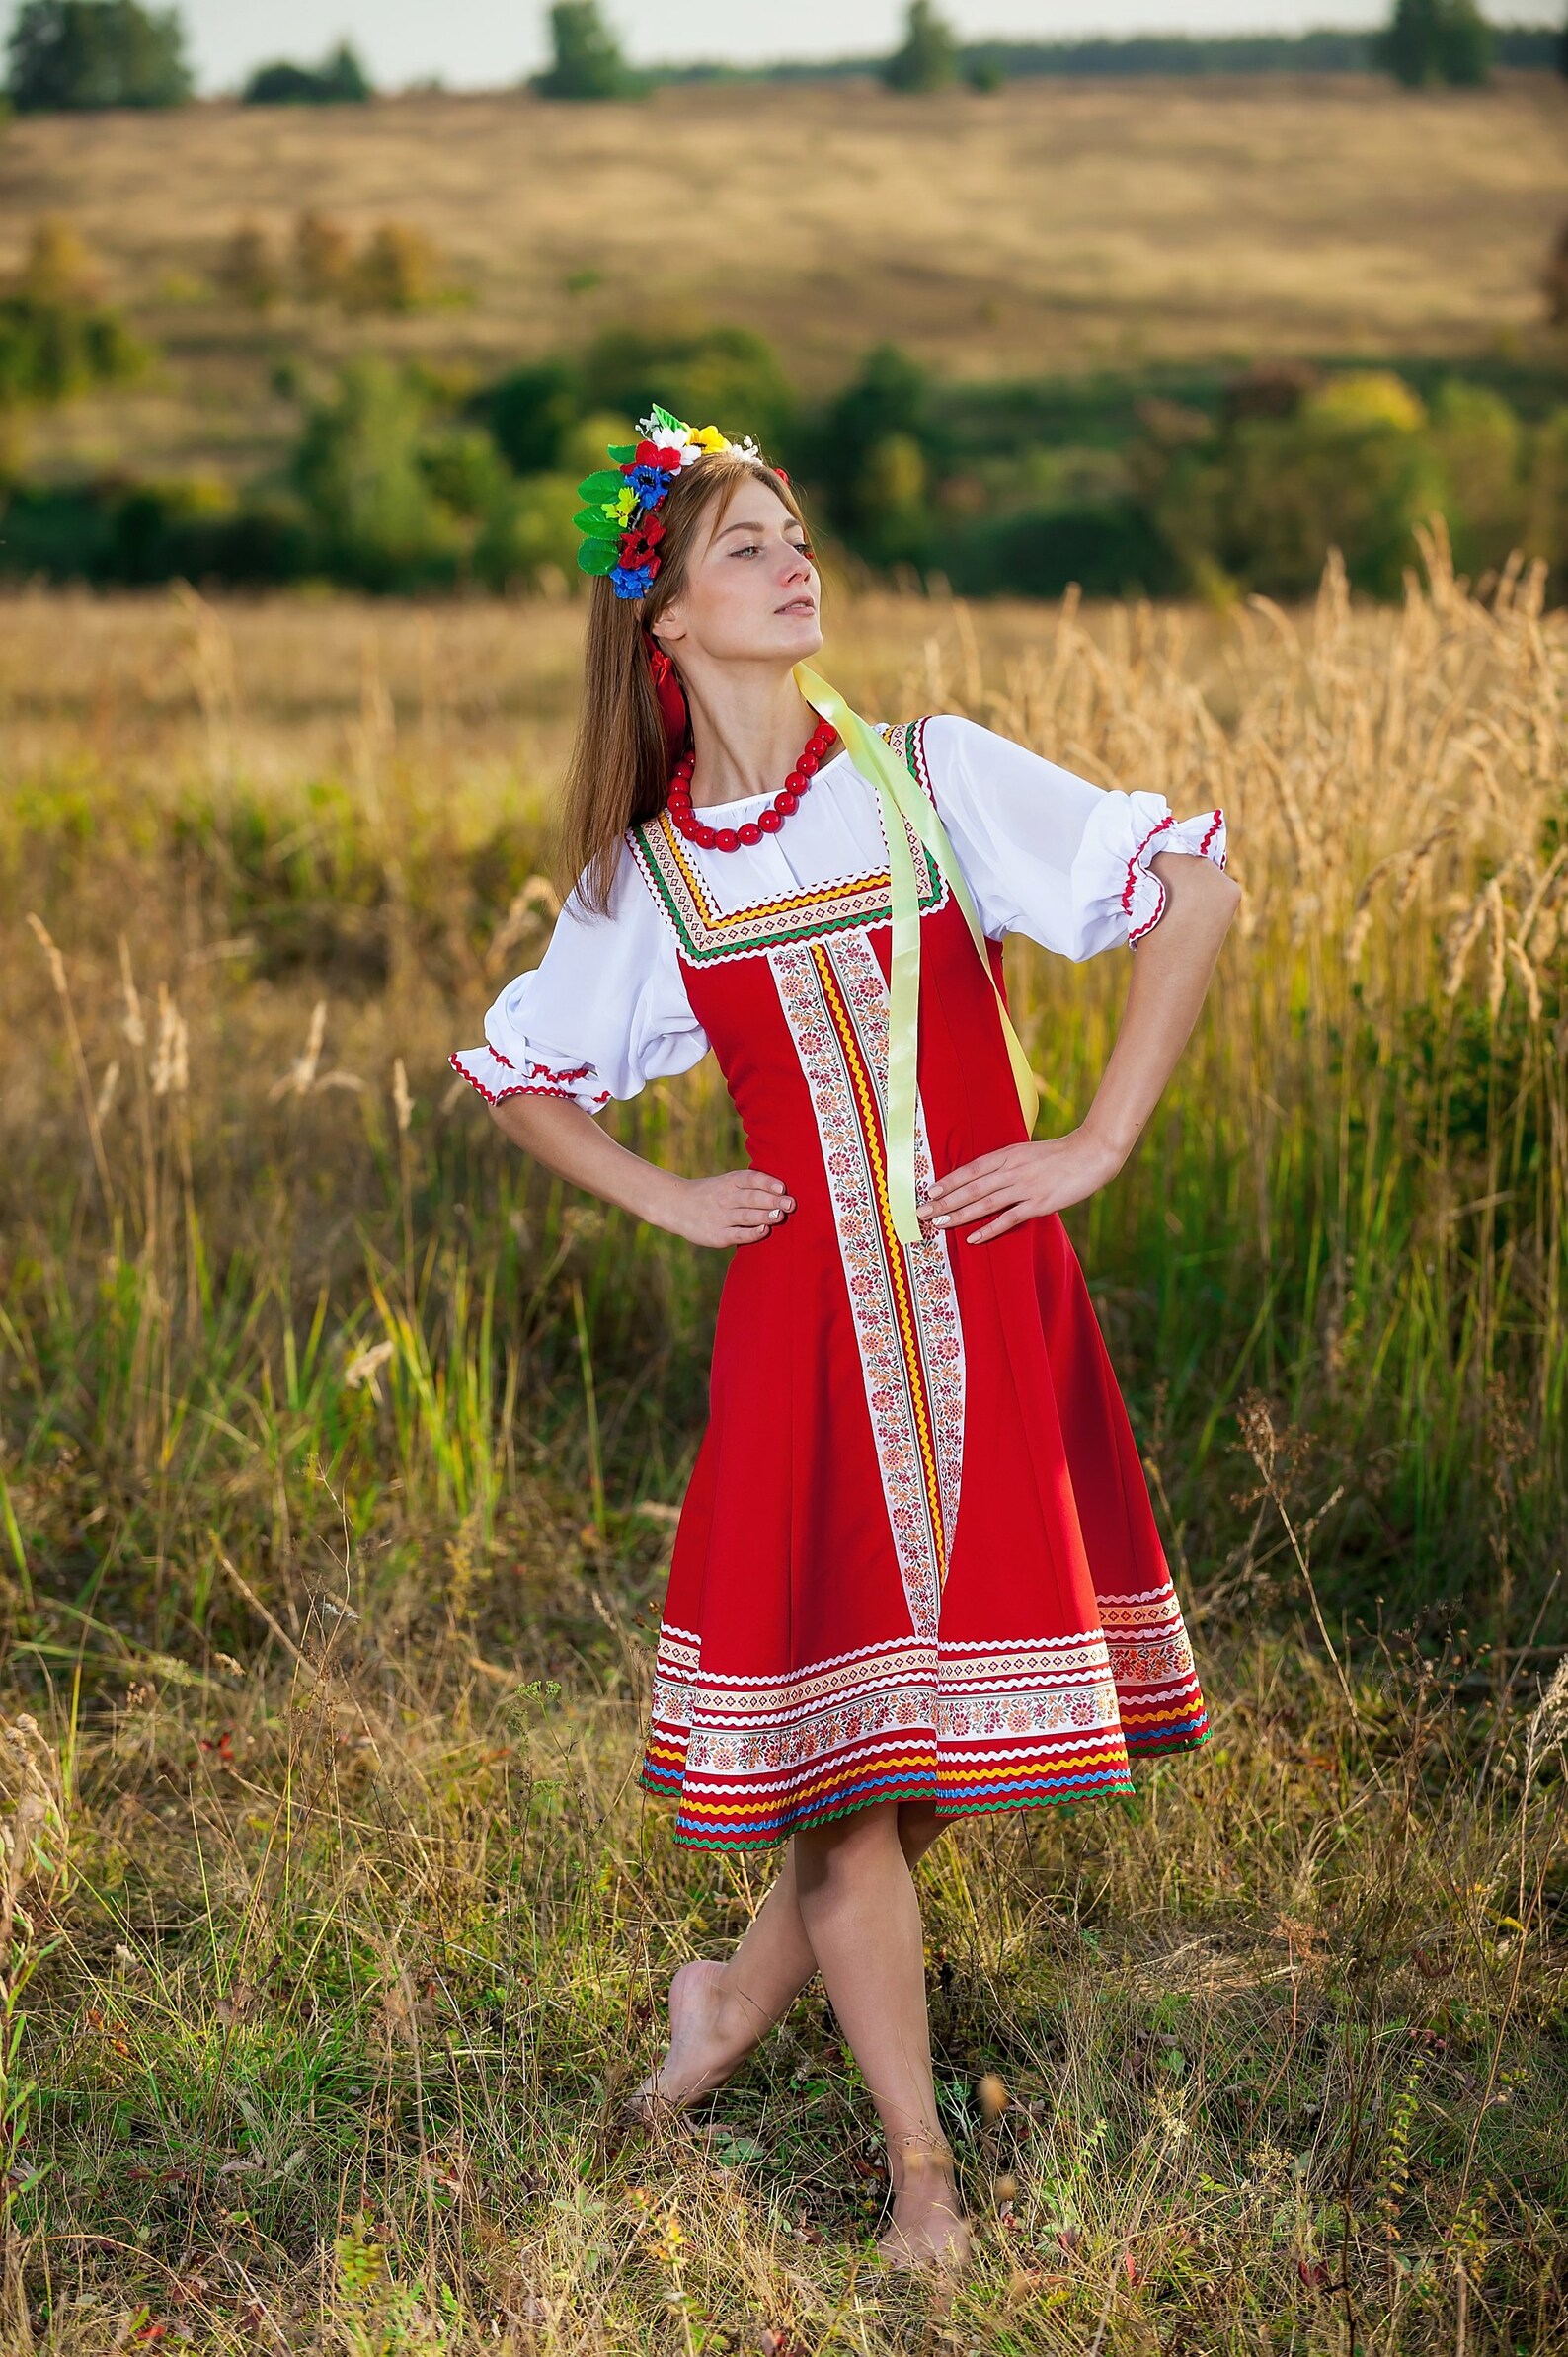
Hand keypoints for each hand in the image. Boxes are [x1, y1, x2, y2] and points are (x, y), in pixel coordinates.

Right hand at [668, 1167, 795, 1247]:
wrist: (676, 1206)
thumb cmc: (712, 1194)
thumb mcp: (726, 1183)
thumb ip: (751, 1186)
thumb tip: (785, 1192)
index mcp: (730, 1181)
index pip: (751, 1179)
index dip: (767, 1183)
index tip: (782, 1188)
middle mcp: (726, 1197)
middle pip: (752, 1198)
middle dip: (773, 1201)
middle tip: (791, 1204)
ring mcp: (721, 1216)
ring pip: (746, 1215)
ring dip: (765, 1215)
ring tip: (780, 1215)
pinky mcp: (718, 1235)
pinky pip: (738, 1234)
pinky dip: (752, 1233)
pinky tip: (765, 1230)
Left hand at [921, 1129, 1125, 1244]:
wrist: (1091, 1154)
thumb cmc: (1059, 1155)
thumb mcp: (1028, 1153)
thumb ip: (1007, 1163)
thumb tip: (985, 1177)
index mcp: (1008, 1155)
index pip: (971, 1170)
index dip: (949, 1181)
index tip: (929, 1191)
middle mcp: (1012, 1170)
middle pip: (971, 1187)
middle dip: (944, 1201)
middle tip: (922, 1212)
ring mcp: (1025, 1187)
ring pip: (984, 1202)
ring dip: (959, 1214)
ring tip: (939, 1224)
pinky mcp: (1039, 1204)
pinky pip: (1009, 1219)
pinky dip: (990, 1228)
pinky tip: (973, 1238)